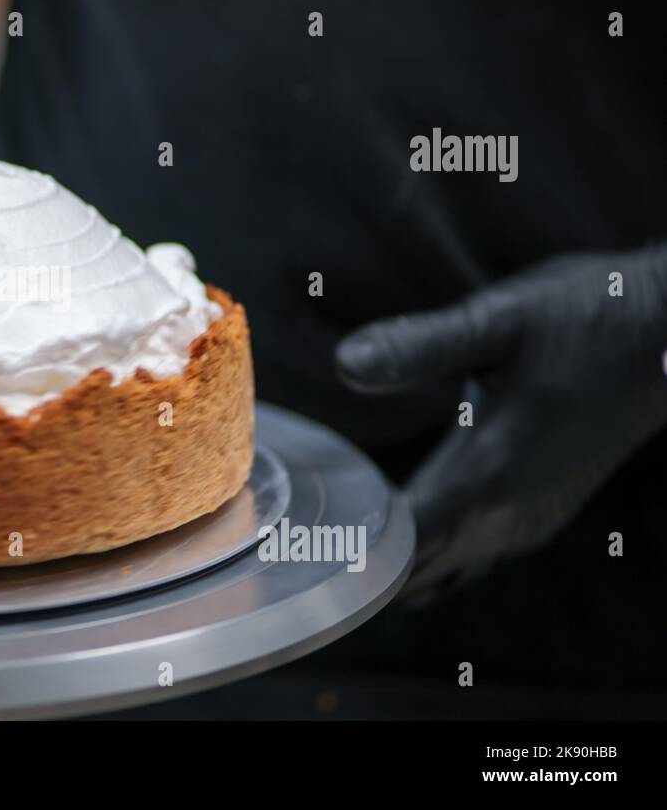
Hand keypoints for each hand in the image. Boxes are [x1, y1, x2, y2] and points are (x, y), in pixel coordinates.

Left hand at [335, 244, 666, 602]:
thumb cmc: (586, 318)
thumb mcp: (499, 319)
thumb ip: (421, 344)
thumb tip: (346, 363)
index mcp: (487, 469)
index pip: (403, 541)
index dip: (351, 551)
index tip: (303, 542)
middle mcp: (507, 508)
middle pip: (418, 568)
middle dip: (363, 566)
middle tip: (304, 548)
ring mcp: (530, 515)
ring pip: (447, 571)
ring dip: (396, 569)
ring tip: (338, 550)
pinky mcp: (543, 509)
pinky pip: (476, 559)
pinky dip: (433, 562)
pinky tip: (406, 541)